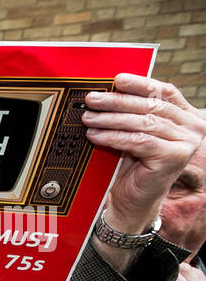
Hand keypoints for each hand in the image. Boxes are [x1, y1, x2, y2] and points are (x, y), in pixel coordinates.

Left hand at [84, 75, 205, 234]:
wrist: (134, 201)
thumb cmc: (133, 167)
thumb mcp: (134, 133)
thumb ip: (131, 114)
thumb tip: (106, 92)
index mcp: (186, 116)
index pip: (164, 92)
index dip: (140, 83)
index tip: (117, 79)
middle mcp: (192, 127)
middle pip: (151, 106)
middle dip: (117, 101)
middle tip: (93, 98)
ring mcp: (186, 142)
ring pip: (144, 122)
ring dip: (111, 118)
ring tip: (88, 117)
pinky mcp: (174, 157)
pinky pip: (138, 141)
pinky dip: (114, 137)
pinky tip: (95, 135)